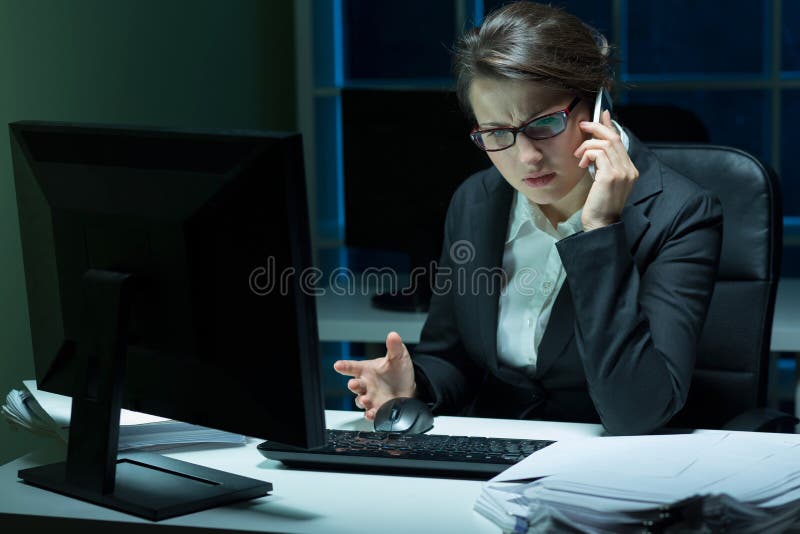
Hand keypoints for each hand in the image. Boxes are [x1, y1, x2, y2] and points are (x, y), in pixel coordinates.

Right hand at [333, 331, 415, 419]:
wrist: (410, 388)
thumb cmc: (399, 372)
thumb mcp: (399, 357)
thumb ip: (394, 347)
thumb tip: (393, 335)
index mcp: (367, 370)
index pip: (352, 367)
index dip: (344, 366)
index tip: (338, 365)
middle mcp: (366, 384)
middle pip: (355, 385)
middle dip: (354, 385)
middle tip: (353, 384)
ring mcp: (371, 398)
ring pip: (360, 400)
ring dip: (361, 400)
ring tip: (365, 400)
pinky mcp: (378, 409)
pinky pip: (371, 413)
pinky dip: (370, 414)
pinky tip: (371, 413)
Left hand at [574, 110, 638, 231]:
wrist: (600, 224)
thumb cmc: (599, 205)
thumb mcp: (602, 180)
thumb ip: (602, 163)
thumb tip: (595, 147)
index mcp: (630, 170)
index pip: (620, 141)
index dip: (609, 125)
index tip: (601, 114)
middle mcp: (629, 169)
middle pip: (614, 138)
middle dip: (597, 127)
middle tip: (583, 125)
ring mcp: (622, 172)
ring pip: (605, 143)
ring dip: (587, 145)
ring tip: (578, 155)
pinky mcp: (610, 176)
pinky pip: (597, 153)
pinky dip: (586, 154)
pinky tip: (581, 164)